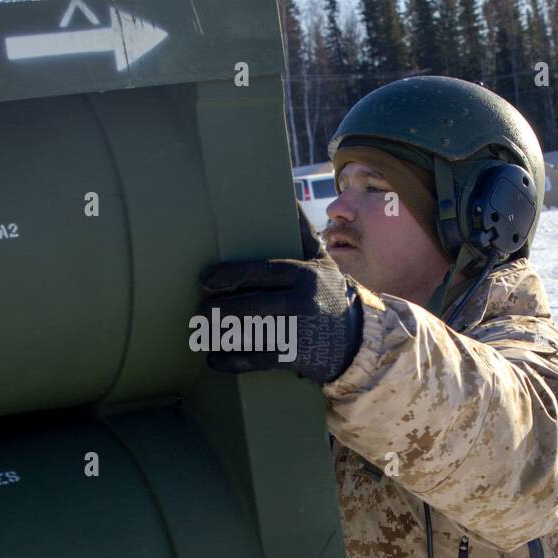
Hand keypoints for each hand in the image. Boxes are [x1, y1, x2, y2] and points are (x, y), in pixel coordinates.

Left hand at [196, 204, 363, 383]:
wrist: (357, 337)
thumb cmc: (328, 292)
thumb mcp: (321, 260)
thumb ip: (301, 232)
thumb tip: (288, 196)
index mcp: (304, 275)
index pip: (263, 272)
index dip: (232, 275)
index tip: (205, 279)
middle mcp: (301, 303)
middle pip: (251, 305)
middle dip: (220, 309)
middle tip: (200, 310)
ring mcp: (297, 332)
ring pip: (250, 334)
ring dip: (221, 335)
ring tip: (202, 332)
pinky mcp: (293, 357)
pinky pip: (256, 360)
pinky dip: (231, 361)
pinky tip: (215, 358)